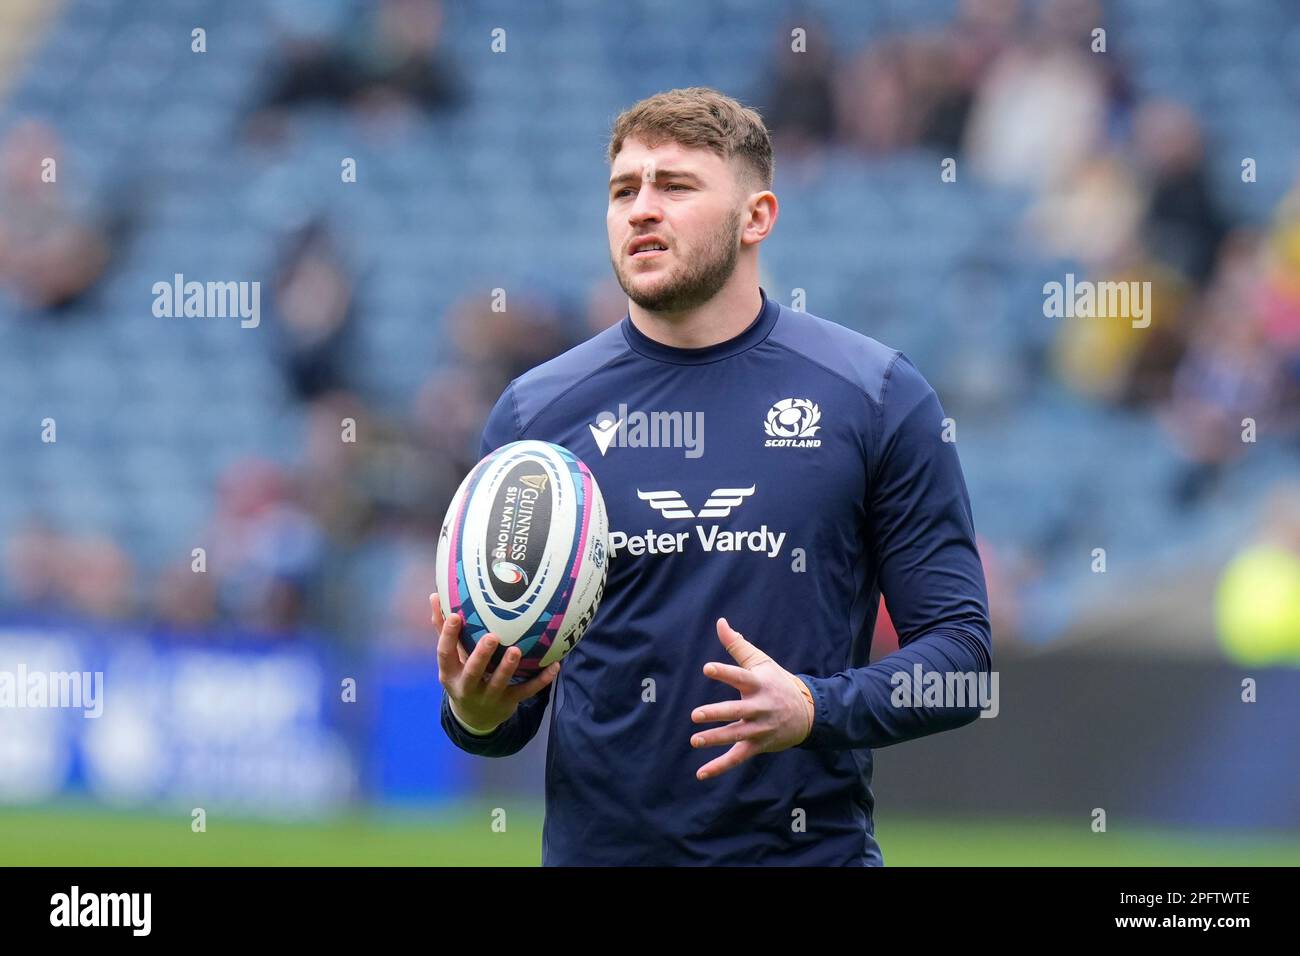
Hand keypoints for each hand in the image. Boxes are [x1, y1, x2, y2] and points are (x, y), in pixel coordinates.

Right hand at [431, 593, 558, 733]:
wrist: (475, 718)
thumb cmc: (462, 675)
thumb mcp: (450, 658)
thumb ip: (443, 630)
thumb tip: (435, 596)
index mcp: (450, 673)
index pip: (445, 654)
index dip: (448, 636)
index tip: (455, 615)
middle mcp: (467, 687)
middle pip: (472, 673)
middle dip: (481, 656)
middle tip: (492, 636)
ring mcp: (488, 697)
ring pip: (499, 683)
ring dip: (508, 668)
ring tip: (517, 650)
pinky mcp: (508, 703)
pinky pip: (526, 691)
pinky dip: (541, 680)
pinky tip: (555, 666)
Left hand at [690, 617, 814, 779]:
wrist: (808, 713)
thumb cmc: (777, 682)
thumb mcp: (761, 662)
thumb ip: (737, 645)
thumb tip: (720, 622)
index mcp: (759, 684)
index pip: (740, 677)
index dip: (724, 673)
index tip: (707, 668)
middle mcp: (760, 707)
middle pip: (736, 711)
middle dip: (717, 714)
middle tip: (696, 715)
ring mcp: (760, 728)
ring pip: (736, 736)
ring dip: (716, 739)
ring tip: (695, 740)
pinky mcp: (758, 745)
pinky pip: (738, 758)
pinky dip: (720, 767)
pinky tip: (701, 773)